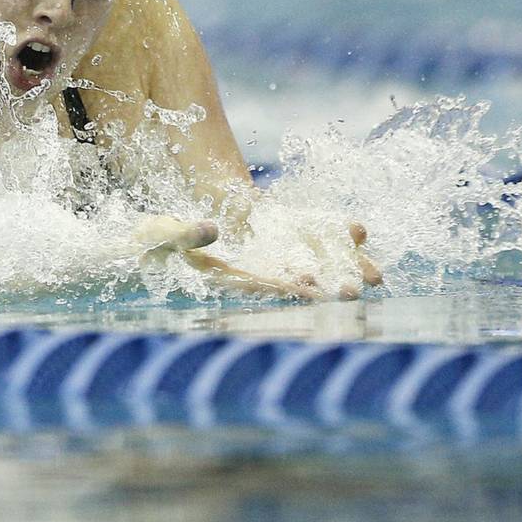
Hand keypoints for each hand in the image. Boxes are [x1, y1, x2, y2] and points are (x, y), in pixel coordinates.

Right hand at [134, 216, 381, 301]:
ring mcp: (258, 262)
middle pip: (291, 282)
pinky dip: (328, 237)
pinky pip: (302, 242)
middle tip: (354, 291)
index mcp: (220, 278)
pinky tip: (357, 231)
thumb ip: (184, 235)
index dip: (282, 285)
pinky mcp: (266, 245)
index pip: (257, 284)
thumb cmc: (150, 242)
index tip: (309, 286)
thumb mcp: (160, 235)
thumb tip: (212, 229)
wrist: (156, 241)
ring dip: (337, 268)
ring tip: (372, 276)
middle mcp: (247, 275)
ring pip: (305, 264)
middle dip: (323, 285)